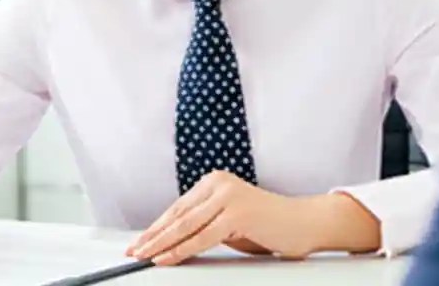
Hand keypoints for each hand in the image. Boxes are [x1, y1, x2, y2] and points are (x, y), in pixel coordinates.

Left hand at [127, 172, 380, 265]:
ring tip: (144, 256)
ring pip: (185, 225)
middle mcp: (218, 183)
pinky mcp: (238, 212)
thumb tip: (171, 242)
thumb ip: (204, 225)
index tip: (140, 241)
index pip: (177, 208)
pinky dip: (182, 249)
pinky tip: (167, 257)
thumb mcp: (230, 223)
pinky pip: (203, 236)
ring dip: (161, 244)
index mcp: (214, 181)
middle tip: (134, 251)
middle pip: (177, 215)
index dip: (156, 227)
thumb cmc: (269, 226)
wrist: (305, 223)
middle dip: (153, 236)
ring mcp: (228, 195)